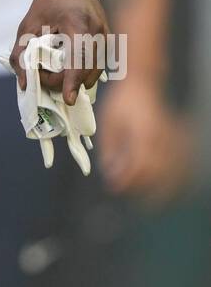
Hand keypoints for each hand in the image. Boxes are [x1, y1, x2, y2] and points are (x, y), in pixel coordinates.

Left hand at [10, 0, 108, 105]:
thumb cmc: (47, 3)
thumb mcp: (27, 25)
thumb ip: (21, 54)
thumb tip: (25, 83)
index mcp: (77, 22)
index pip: (77, 57)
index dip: (72, 80)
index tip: (67, 99)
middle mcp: (96, 30)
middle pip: (85, 69)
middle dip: (64, 81)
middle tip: (43, 75)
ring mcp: (106, 35)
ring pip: (94, 70)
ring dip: (75, 79)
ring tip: (55, 71)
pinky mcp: (109, 39)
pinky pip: (99, 65)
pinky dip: (85, 73)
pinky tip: (71, 71)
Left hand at [97, 81, 197, 203]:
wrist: (142, 84)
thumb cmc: (121, 104)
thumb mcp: (108, 123)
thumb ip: (109, 149)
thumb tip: (111, 174)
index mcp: (142, 134)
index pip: (139, 165)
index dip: (128, 180)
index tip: (115, 187)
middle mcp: (160, 138)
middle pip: (157, 172)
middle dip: (143, 189)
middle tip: (130, 198)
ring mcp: (170, 139)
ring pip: (172, 171)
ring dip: (161, 189)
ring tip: (149, 202)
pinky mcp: (174, 140)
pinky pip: (178, 164)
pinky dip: (173, 179)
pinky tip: (165, 190)